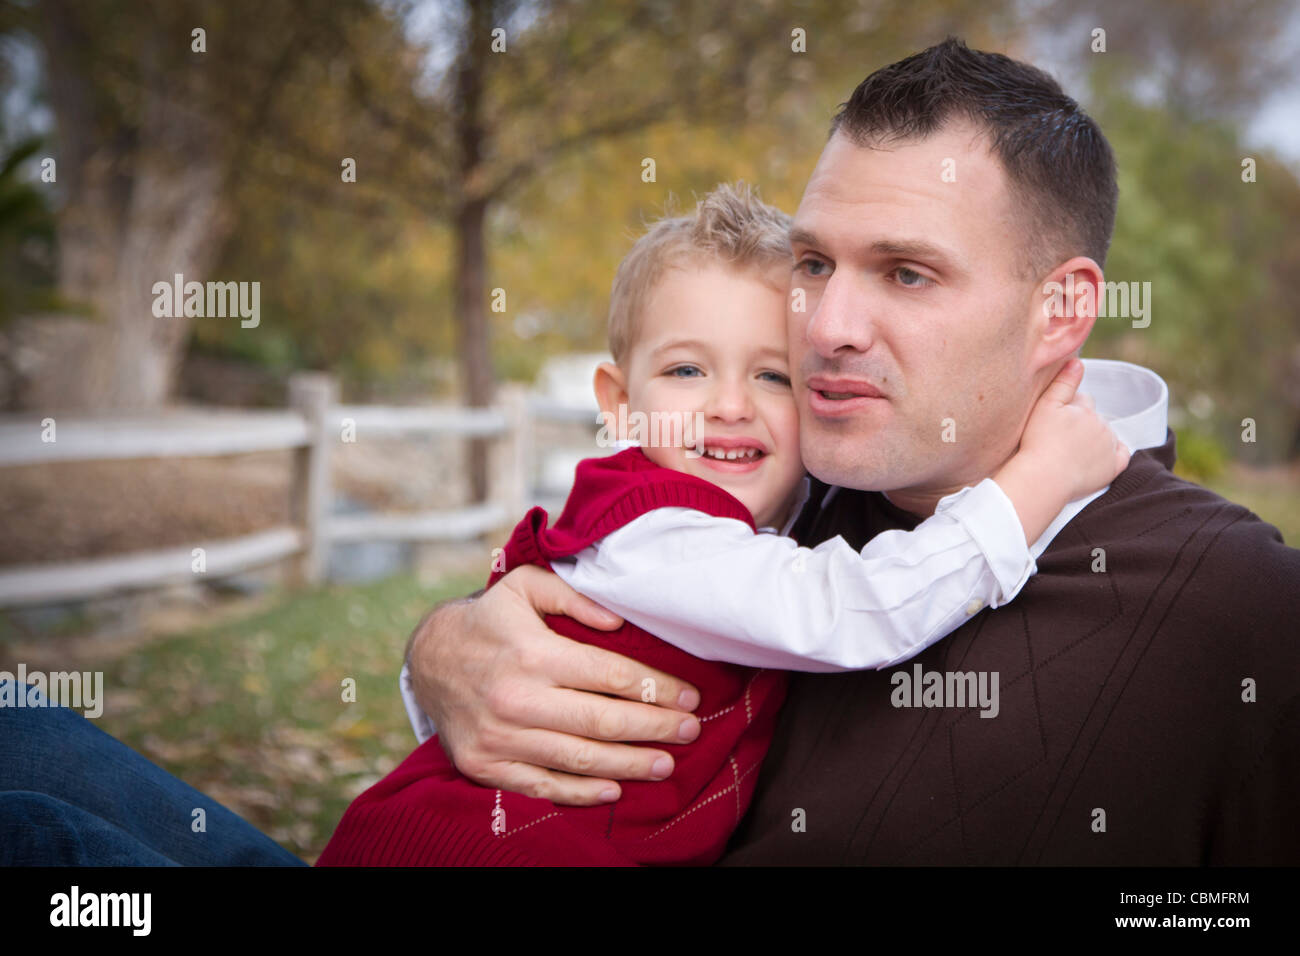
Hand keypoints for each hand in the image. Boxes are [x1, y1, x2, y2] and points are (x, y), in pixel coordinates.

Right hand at [407, 564, 702, 805]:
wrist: (426, 658)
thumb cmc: (488, 619)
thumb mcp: (524, 586)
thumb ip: (572, 595)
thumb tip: (616, 621)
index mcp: (533, 653)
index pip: (611, 676)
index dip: (657, 688)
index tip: (689, 697)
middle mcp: (517, 698)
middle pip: (602, 722)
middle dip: (655, 729)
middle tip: (691, 731)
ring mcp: (499, 737)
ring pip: (578, 758)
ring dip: (629, 765)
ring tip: (666, 764)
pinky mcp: (484, 764)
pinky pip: (541, 785)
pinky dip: (580, 792)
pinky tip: (614, 790)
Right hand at [994, 359, 1129, 543]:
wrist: (1044, 478)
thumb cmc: (1037, 442)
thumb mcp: (1045, 407)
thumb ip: (1063, 383)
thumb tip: (1078, 362)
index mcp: (1085, 408)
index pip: (1082, 401)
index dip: (1068, 409)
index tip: (1055, 421)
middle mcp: (1101, 424)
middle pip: (1094, 417)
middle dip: (1082, 423)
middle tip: (1061, 437)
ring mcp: (1109, 446)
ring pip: (1106, 434)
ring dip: (1094, 438)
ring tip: (1071, 452)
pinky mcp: (1113, 467)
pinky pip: (1122, 455)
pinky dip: (1114, 454)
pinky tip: (1098, 458)